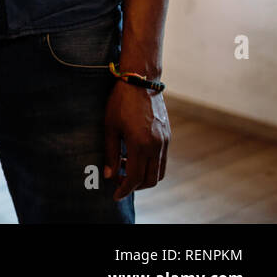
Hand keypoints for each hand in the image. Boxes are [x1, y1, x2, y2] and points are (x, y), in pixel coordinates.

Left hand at [103, 79, 169, 200]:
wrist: (140, 81)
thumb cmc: (119, 102)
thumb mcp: (109, 127)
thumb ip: (109, 153)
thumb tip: (108, 176)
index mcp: (140, 144)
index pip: (134, 178)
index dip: (124, 189)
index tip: (115, 195)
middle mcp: (156, 146)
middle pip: (150, 180)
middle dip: (134, 186)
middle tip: (119, 181)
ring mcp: (165, 142)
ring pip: (159, 172)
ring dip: (144, 177)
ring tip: (125, 167)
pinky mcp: (168, 136)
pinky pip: (162, 160)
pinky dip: (150, 165)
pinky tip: (134, 156)